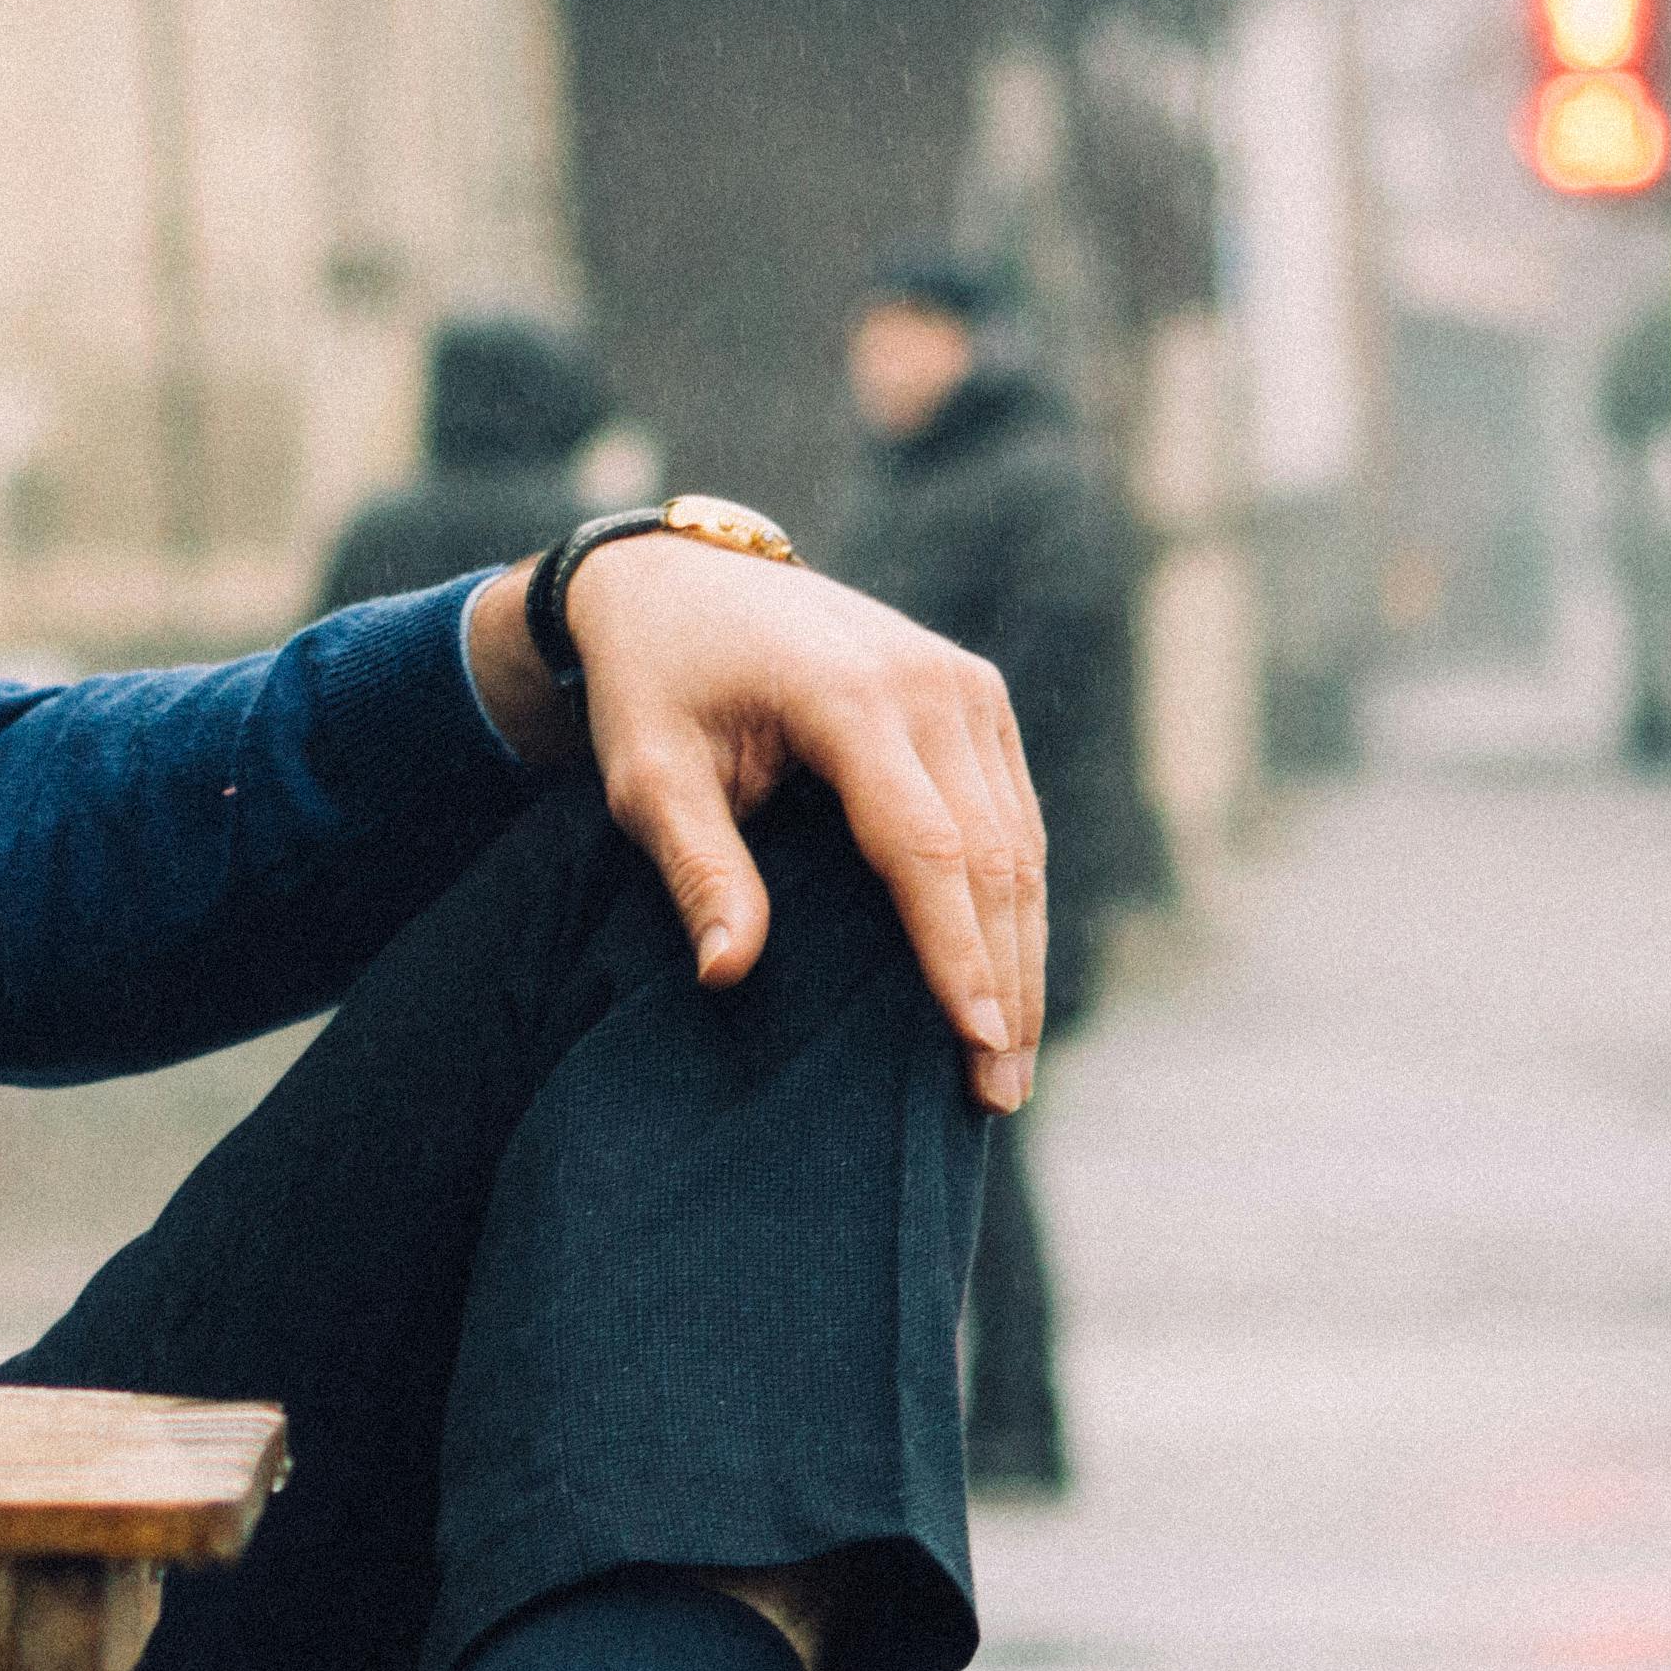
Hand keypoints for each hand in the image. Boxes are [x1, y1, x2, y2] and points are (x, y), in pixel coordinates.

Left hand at [459, 544, 1048, 1109]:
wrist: (678, 579)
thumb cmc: (653, 683)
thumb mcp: (647, 774)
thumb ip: (697, 868)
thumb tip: (728, 975)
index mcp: (848, 694)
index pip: (925, 846)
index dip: (954, 950)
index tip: (974, 1041)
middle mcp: (930, 683)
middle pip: (995, 854)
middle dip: (1005, 980)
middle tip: (997, 1091)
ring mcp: (965, 684)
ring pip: (1022, 842)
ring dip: (1023, 954)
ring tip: (1009, 1063)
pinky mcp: (977, 697)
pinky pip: (1015, 814)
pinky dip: (1016, 901)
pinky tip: (1008, 979)